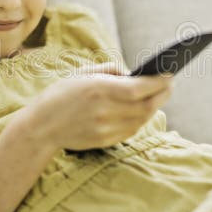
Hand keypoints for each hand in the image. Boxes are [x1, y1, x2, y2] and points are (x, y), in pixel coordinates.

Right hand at [21, 61, 173, 151]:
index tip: (171, 73)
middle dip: (162, 93)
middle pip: (147, 105)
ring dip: (154, 106)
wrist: (40, 127)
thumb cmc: (61, 95)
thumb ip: (110, 70)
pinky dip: (141, 118)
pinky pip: (132, 130)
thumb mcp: (82, 73)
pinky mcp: (105, 141)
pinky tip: (144, 109)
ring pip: (142, 119)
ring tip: (160, 94)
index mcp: (99, 89)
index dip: (160, 81)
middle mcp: (105, 110)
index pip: (140, 87)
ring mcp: (106, 128)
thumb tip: (133, 74)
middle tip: (170, 83)